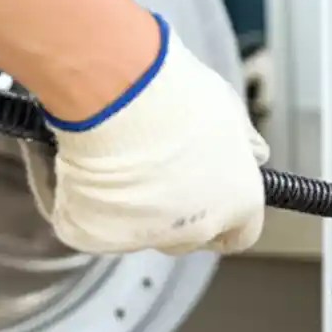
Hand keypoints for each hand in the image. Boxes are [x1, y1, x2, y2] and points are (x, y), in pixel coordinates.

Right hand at [22, 15, 267, 255]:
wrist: (120, 93)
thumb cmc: (175, 93)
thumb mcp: (229, 110)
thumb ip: (241, 142)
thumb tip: (252, 153)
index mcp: (238, 203)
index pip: (240, 233)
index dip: (223, 219)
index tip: (209, 200)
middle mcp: (196, 230)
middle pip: (186, 236)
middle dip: (173, 211)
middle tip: (152, 170)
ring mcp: (143, 237)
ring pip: (136, 232)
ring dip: (128, 208)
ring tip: (113, 160)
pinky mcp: (92, 235)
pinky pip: (86, 225)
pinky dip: (79, 202)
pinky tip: (79, 169)